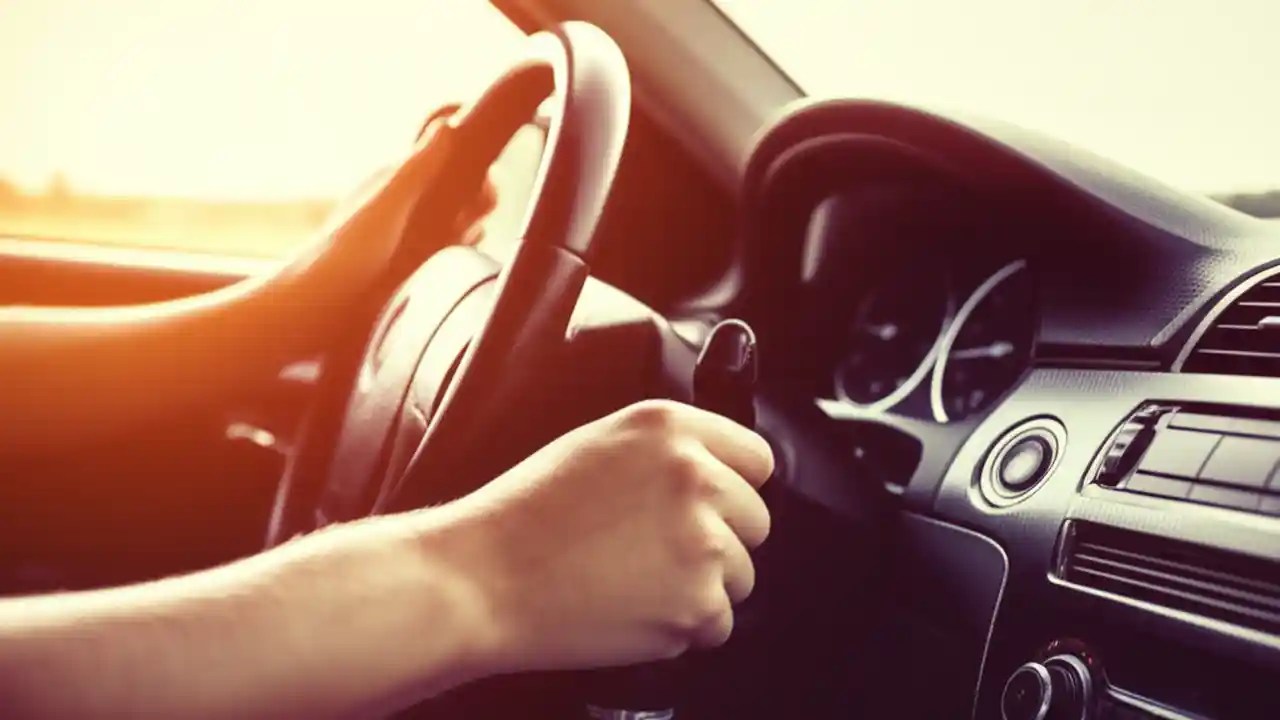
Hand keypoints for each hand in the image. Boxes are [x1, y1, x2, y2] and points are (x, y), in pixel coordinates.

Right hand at [430, 400, 773, 673]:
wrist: (482, 578)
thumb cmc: (526, 515)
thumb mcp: (597, 444)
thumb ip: (664, 450)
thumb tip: (715, 472)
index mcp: (669, 427)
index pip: (757, 458)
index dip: (733, 488)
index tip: (710, 508)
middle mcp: (695, 476)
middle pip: (756, 521)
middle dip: (718, 542)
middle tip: (656, 553)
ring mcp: (701, 541)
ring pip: (741, 575)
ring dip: (701, 588)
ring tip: (635, 581)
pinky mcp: (696, 602)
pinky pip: (719, 624)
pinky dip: (684, 629)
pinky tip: (632, 609)